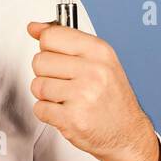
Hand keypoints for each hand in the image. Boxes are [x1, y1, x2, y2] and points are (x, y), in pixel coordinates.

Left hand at [25, 21, 154, 160]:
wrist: (126, 134)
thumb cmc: (112, 97)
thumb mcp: (98, 60)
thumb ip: (65, 40)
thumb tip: (34, 27)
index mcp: (99, 52)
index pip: (52, 35)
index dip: (47, 47)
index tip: (55, 54)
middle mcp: (93, 71)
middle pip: (39, 60)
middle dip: (46, 73)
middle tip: (64, 82)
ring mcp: (83, 95)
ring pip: (37, 85)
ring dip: (46, 94)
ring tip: (65, 98)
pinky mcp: (72, 119)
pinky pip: (39, 108)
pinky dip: (47, 112)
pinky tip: (65, 111)